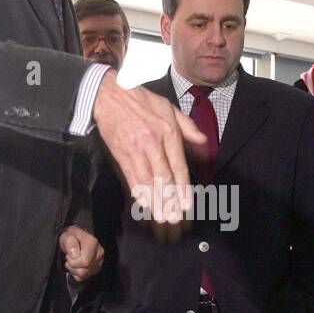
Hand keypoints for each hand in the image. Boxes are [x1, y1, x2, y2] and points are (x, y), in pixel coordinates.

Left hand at [59, 225, 102, 282]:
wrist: (75, 238)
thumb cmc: (72, 237)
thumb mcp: (67, 235)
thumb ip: (69, 242)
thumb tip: (74, 254)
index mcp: (92, 243)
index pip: (84, 261)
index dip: (72, 260)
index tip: (69, 254)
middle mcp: (98, 253)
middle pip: (83, 269)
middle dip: (72, 265)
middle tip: (70, 257)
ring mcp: (98, 262)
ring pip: (83, 274)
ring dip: (73, 269)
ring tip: (73, 260)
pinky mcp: (95, 269)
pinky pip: (82, 277)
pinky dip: (76, 273)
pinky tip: (76, 264)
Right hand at [93, 70, 205, 223]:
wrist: (111, 95)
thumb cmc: (142, 100)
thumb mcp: (169, 108)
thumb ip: (188, 126)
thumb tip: (202, 140)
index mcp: (168, 132)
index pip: (178, 166)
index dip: (183, 188)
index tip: (187, 204)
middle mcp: (153, 143)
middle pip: (163, 178)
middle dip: (170, 200)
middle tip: (174, 217)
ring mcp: (135, 150)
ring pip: (147, 181)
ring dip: (155, 201)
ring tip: (161, 216)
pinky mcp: (121, 154)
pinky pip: (131, 177)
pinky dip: (138, 192)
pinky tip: (144, 204)